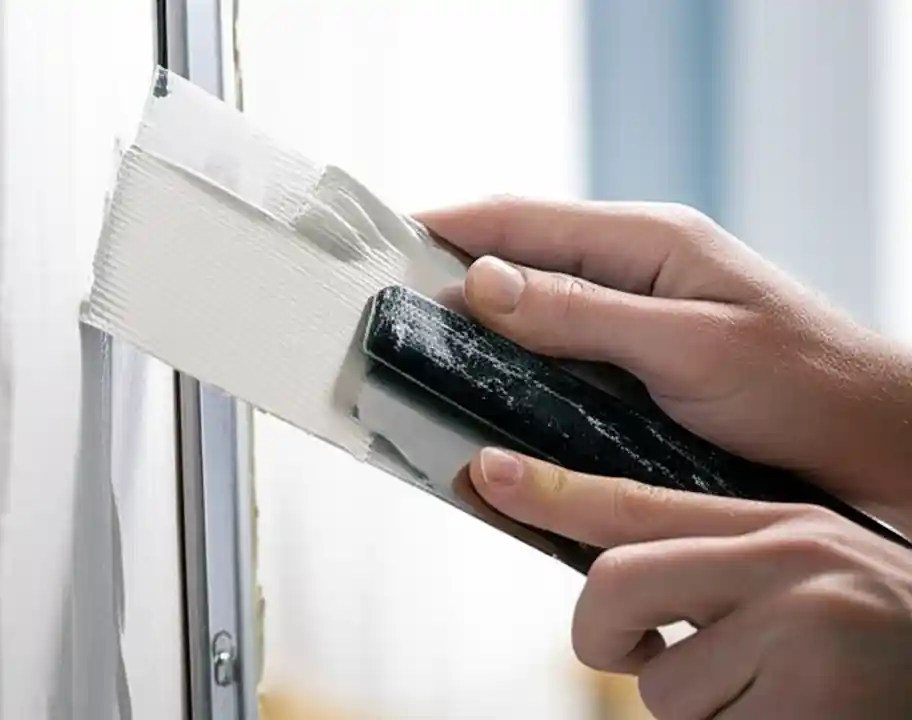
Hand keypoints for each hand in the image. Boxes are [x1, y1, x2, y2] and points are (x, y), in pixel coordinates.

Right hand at [418, 199, 911, 530]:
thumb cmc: (800, 385)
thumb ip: (582, 312)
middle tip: (384, 307)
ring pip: (533, 308)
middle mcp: (633, 269)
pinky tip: (487, 391)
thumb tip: (481, 281)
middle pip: (518, 258)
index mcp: (646, 240)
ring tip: (418, 351)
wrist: (870, 441)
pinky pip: (557, 350)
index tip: (381, 244)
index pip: (522, 218)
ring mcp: (634, 314)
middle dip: (449, 276)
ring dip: (478, 327)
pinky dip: (515, 364)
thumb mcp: (686, 345)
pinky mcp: (637, 359)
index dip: (446, 225)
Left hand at [471, 447, 911, 719]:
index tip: (487, 473)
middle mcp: (789, 565)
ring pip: (663, 690)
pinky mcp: (810, 707)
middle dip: (603, 638)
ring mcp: (803, 634)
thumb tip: (609, 582)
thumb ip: (719, 567)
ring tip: (774, 700)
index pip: (639, 502)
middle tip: (639, 655)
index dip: (551, 491)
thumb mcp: (805, 580)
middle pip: (614, 585)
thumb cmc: (879, 648)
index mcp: (781, 527)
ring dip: (703, 714)